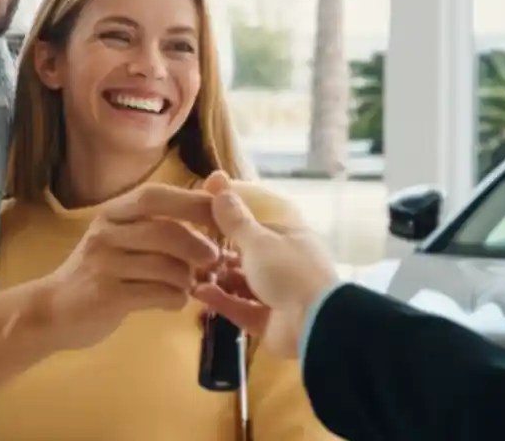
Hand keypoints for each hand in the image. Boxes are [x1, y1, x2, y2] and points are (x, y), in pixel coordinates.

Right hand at [34, 183, 222, 349]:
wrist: (54, 310)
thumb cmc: (100, 270)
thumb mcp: (125, 236)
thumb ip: (165, 217)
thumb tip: (218, 183)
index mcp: (114, 213)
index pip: (157, 196)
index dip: (194, 203)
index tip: (223, 216)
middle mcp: (106, 233)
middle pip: (165, 231)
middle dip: (199, 246)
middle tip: (216, 260)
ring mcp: (104, 264)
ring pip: (165, 266)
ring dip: (189, 278)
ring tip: (192, 284)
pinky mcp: (107, 296)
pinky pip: (157, 294)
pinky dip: (176, 299)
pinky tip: (174, 301)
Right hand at [191, 172, 338, 358]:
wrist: (314, 324)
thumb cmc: (288, 270)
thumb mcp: (258, 240)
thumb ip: (234, 218)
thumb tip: (216, 179)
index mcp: (289, 237)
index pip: (255, 224)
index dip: (229, 221)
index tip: (199, 218)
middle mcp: (284, 264)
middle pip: (246, 256)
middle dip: (219, 254)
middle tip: (191, 250)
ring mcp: (277, 294)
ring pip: (241, 283)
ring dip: (217, 278)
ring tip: (190, 273)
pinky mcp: (267, 321)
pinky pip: (240, 307)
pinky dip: (221, 300)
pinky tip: (199, 292)